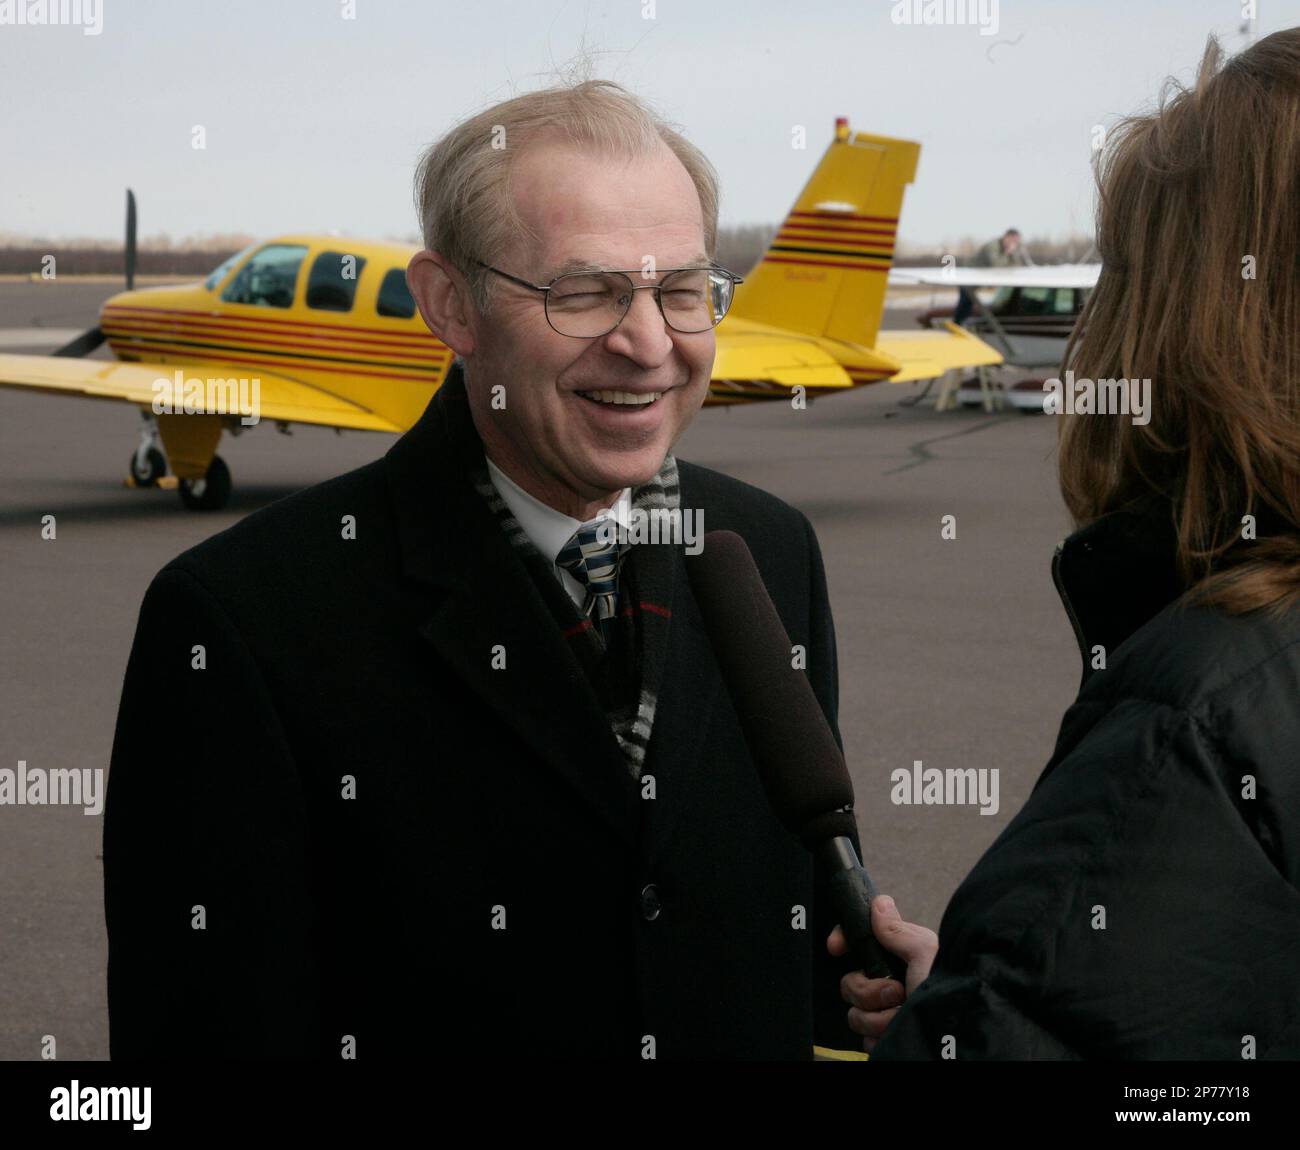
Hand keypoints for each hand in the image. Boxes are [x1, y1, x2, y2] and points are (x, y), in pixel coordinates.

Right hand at [826, 895, 937, 1050]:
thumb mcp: (926, 954)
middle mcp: (891, 985)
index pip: (860, 943)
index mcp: (901, 960)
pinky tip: (896, 1034)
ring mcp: (886, 1014)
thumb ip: (899, 931)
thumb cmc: (949, 991)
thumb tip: (879, 902)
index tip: (836, 948)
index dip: (844, 941)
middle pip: (850, 981)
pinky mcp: (885, 1039)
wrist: (955, 1038)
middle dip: (868, 991)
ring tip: (901, 1019)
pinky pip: (863, 1037)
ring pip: (854, 1013)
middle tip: (896, 993)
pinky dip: (879, 1037)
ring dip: (877, 1018)